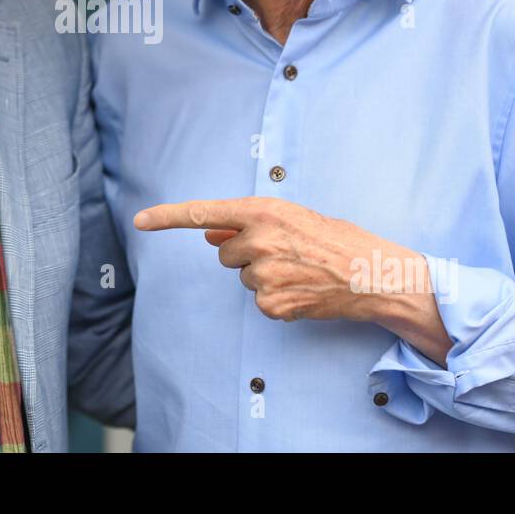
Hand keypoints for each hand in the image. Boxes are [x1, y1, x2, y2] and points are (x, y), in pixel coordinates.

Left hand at [134, 197, 392, 322]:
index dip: (168, 217)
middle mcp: (259, 239)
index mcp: (264, 210)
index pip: (204, 212)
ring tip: (300, 271)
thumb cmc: (338, 240)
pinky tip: (302, 290)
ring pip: (243, 278)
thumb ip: (249, 224)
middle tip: (287, 253)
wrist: (374, 274)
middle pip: (226, 254)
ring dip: (264, 276)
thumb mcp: (293, 218)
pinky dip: (277, 298)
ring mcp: (264, 273)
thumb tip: (212, 236)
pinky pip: (259, 301)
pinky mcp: (272, 303)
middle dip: (247, 254)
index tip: (139, 220)